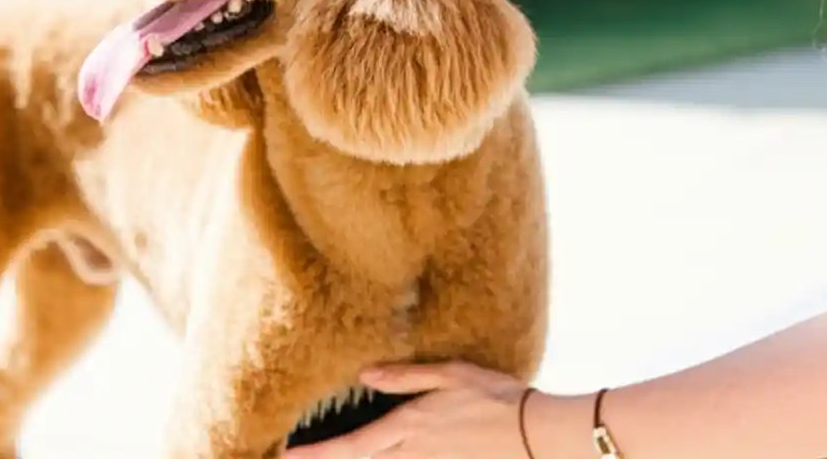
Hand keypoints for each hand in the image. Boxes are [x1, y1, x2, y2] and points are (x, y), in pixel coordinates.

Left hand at [283, 361, 535, 458]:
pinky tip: (382, 456)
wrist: (540, 435)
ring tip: (334, 455)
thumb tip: (366, 375)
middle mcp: (415, 454)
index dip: (317, 454)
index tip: (286, 455)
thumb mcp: (450, 375)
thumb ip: (405, 377)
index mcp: (410, 427)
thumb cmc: (499, 398)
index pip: (352, 446)